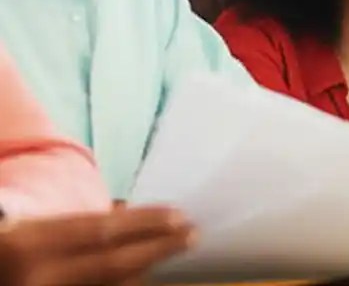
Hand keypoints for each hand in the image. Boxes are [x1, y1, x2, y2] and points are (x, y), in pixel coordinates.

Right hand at [0, 206, 193, 284]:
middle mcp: (41, 277)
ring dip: (145, 273)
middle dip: (157, 249)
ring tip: (171, 255)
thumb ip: (82, 226)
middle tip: (192, 235)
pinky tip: (144, 277)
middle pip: (113, 264)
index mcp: (34, 244)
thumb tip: (128, 211)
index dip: (145, 224)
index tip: (180, 216)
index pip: (102, 231)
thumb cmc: (17, 249)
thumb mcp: (39, 230)